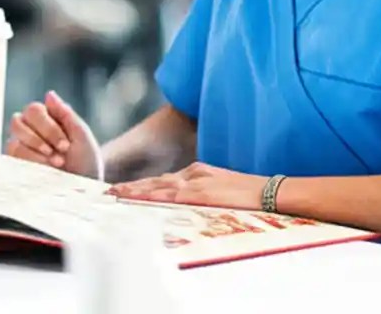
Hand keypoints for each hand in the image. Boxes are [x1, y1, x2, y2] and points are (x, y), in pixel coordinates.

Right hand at [6, 91, 102, 178]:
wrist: (83, 184)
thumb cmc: (85, 158)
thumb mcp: (81, 135)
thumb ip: (65, 114)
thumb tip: (49, 94)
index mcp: (46, 116)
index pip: (33, 110)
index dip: (48, 127)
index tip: (66, 145)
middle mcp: (29, 127)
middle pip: (18, 121)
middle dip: (40, 139)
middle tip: (60, 154)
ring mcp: (19, 145)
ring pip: (14, 140)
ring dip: (36, 153)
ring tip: (56, 163)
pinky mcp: (15, 162)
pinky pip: (13, 158)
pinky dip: (31, 162)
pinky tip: (46, 170)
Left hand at [107, 162, 267, 209]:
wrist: (271, 192)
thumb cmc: (251, 196)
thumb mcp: (223, 192)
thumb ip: (205, 196)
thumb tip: (191, 206)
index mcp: (198, 173)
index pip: (164, 180)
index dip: (143, 185)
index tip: (124, 189)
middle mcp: (193, 174)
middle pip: (155, 181)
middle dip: (132, 187)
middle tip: (109, 191)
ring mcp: (196, 182)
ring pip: (157, 186)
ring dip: (134, 191)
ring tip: (114, 194)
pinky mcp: (200, 192)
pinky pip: (169, 195)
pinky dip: (150, 196)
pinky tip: (137, 198)